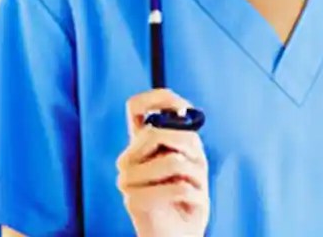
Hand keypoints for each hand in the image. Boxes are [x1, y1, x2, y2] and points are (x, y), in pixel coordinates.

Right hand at [116, 89, 209, 236]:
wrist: (180, 233)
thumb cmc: (188, 193)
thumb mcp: (192, 156)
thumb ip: (184, 133)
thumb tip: (179, 114)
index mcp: (140, 143)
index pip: (136, 105)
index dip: (160, 99)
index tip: (184, 110)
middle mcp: (127, 158)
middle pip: (157, 131)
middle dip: (189, 146)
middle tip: (196, 164)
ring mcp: (126, 179)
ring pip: (172, 161)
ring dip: (195, 175)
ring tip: (192, 187)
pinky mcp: (133, 201)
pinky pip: (176, 187)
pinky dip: (194, 195)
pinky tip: (188, 202)